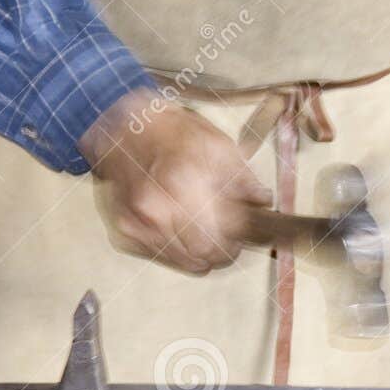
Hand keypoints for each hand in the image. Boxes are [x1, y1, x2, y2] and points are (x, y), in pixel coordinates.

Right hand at [79, 91, 272, 273]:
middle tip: (228, 239)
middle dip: (221, 252)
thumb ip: (244, 179)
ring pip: (183, 261)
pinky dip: (177, 249)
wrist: (126, 128)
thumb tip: (263, 203)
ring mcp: (139, 222)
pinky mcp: (126, 228)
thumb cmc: (176, 134)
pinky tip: (181, 227)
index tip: (242, 238)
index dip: (236, 244)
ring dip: (201, 254)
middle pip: (202, 256)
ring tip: (207, 232)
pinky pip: (161, 255)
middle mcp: (158, 209)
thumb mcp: (219, 146)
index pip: (219, 240)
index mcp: (185, 185)